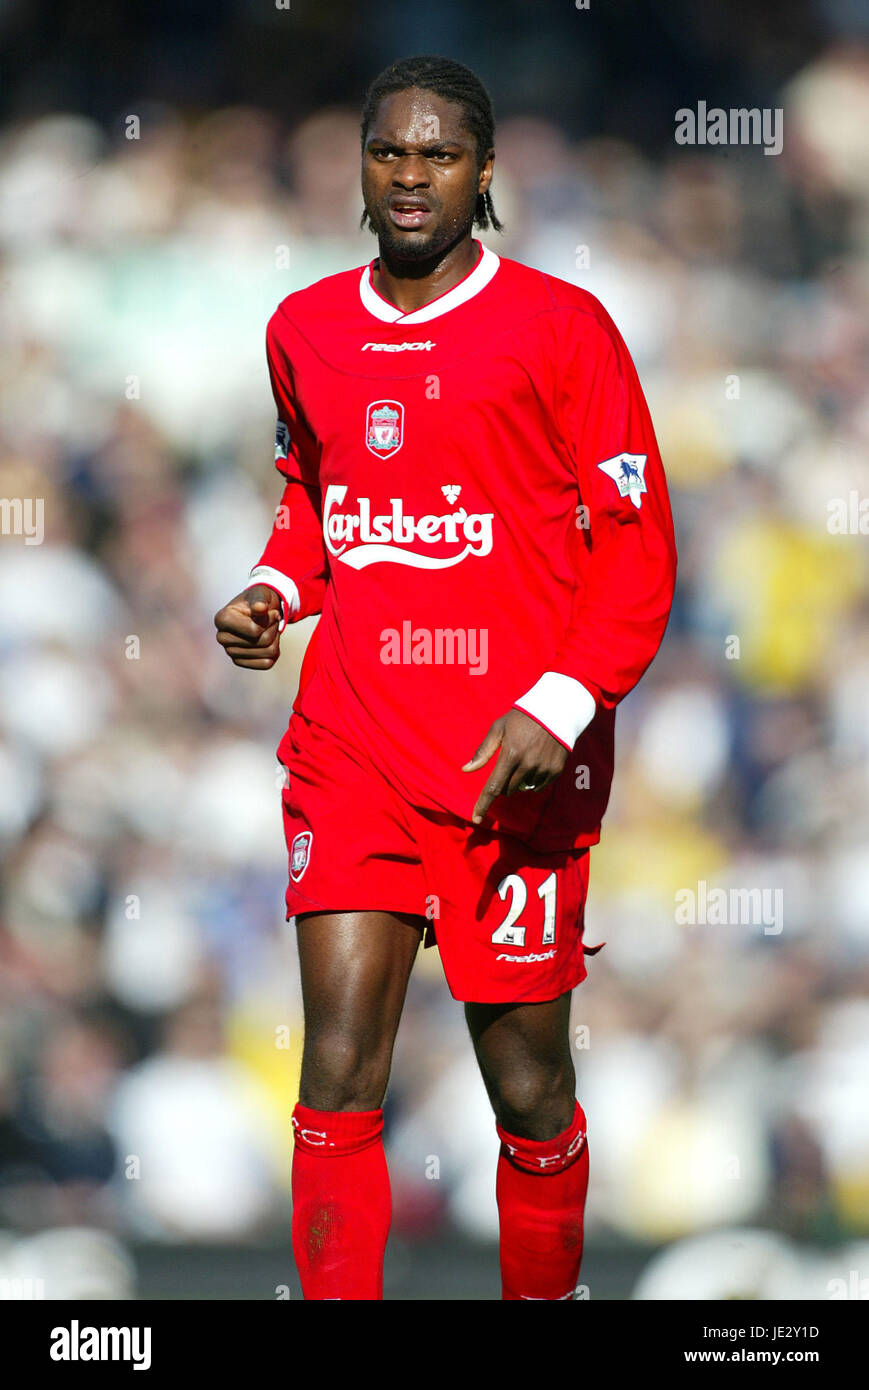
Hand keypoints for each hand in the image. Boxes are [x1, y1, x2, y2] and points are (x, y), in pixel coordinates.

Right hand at [214, 585, 282, 668]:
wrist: (259, 611)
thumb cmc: (258, 600)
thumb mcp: (260, 594)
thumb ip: (260, 599)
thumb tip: (260, 607)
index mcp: (222, 619)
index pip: (254, 630)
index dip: (269, 620)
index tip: (270, 611)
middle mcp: (222, 637)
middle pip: (262, 642)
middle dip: (273, 628)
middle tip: (272, 620)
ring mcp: (230, 651)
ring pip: (267, 653)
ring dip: (275, 639)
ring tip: (270, 628)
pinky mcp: (240, 661)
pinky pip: (267, 664)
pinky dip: (274, 652)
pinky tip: (270, 641)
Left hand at [461, 708, 567, 824]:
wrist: (556, 710)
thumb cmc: (521, 719)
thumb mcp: (498, 729)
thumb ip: (483, 752)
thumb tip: (466, 769)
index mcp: (510, 754)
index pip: (493, 787)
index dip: (483, 804)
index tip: (476, 819)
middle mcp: (527, 764)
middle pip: (508, 790)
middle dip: (504, 783)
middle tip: (508, 764)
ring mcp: (543, 768)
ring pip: (524, 789)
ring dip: (519, 781)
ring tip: (524, 760)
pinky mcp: (556, 770)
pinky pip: (539, 786)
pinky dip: (534, 780)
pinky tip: (536, 763)